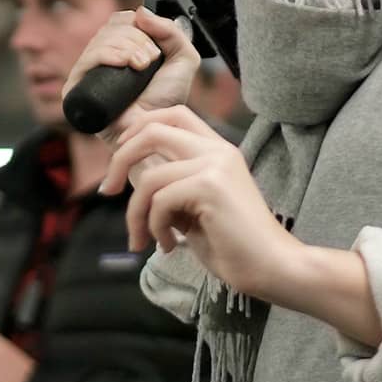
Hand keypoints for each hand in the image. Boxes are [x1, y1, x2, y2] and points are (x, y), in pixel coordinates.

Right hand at [63, 7, 200, 137]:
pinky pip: (88, 59)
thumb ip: (172, 30)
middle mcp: (104, 58)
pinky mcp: (77, 88)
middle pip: (112, 27)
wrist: (155, 128)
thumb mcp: (183, 59)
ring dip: (128, 48)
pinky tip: (124, 64)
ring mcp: (89, 72)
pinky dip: (108, 55)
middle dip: (137, 39)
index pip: (121, 20)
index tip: (154, 47)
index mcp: (123, 48)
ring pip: (102, 39)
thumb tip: (140, 12)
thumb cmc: (166, 103)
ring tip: (140, 68)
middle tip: (149, 61)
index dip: (139, 26)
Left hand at [104, 106, 301, 298]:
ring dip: (135, 213)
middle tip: (109, 190)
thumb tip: (130, 174)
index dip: (138, 128)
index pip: (172, 114)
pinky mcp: (210, 187)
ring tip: (144, 239)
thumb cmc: (234, 245)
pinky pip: (159, 201)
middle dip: (120, 159)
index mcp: (218, 149)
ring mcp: (215, 165)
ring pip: (150, 176)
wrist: (272, 267)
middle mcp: (217, 150)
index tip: (120, 161)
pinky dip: (153, 227)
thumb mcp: (194, 207)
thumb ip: (171, 185)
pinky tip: (167, 246)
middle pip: (152, 129)